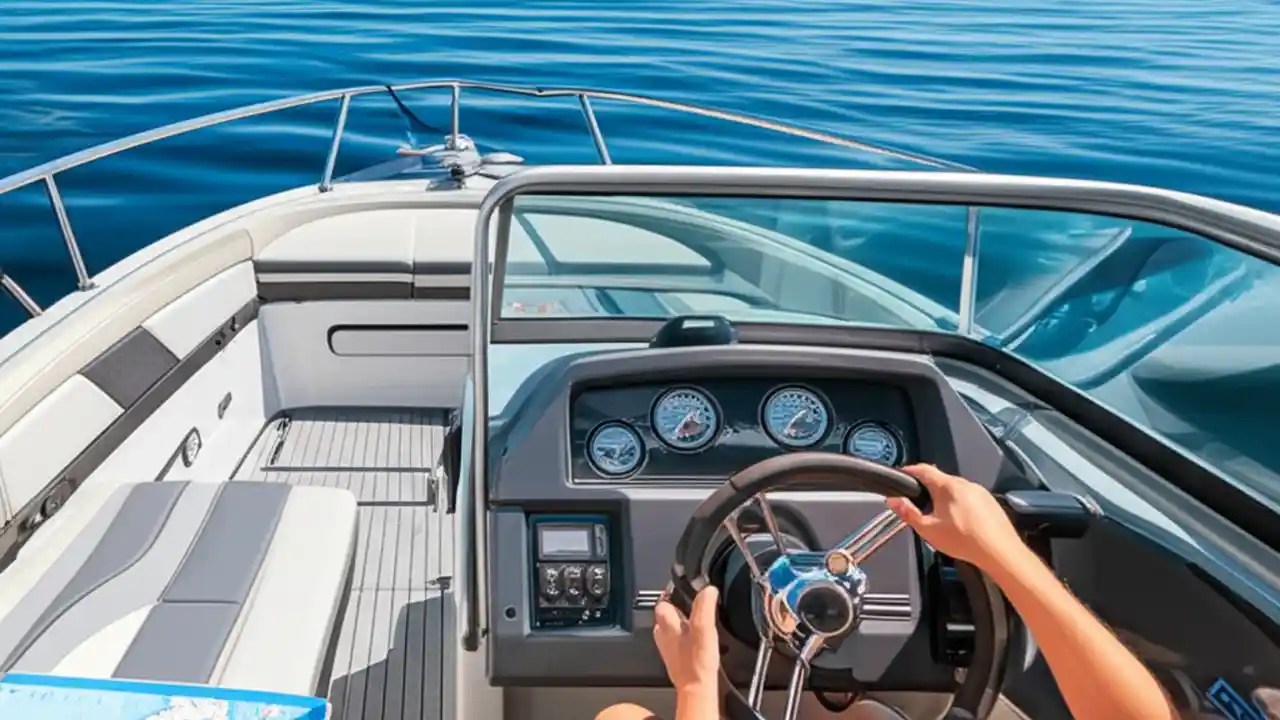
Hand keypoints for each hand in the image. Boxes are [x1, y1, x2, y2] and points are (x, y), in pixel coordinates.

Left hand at [653, 585, 720, 693]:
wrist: (696, 690)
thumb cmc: (696, 663)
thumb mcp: (704, 627)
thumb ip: (704, 605)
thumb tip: (708, 589)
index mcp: (666, 624)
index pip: (663, 601)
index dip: (674, 594)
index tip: (685, 590)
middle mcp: (663, 636)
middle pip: (667, 616)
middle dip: (681, 611)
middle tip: (696, 608)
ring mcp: (668, 650)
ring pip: (674, 631)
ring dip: (685, 627)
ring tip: (701, 626)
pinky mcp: (676, 661)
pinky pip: (680, 645)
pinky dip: (689, 642)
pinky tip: (700, 645)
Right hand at [885, 464, 1022, 571]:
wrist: (999, 551)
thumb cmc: (965, 541)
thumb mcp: (928, 529)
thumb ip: (908, 513)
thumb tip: (894, 501)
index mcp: (947, 486)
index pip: (923, 469)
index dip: (910, 470)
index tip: (904, 474)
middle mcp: (965, 484)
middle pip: (941, 480)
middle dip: (929, 490)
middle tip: (921, 507)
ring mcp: (980, 492)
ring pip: (956, 490)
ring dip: (947, 500)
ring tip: (944, 522)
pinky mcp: (990, 502)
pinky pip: (971, 499)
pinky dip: (963, 507)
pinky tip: (962, 525)